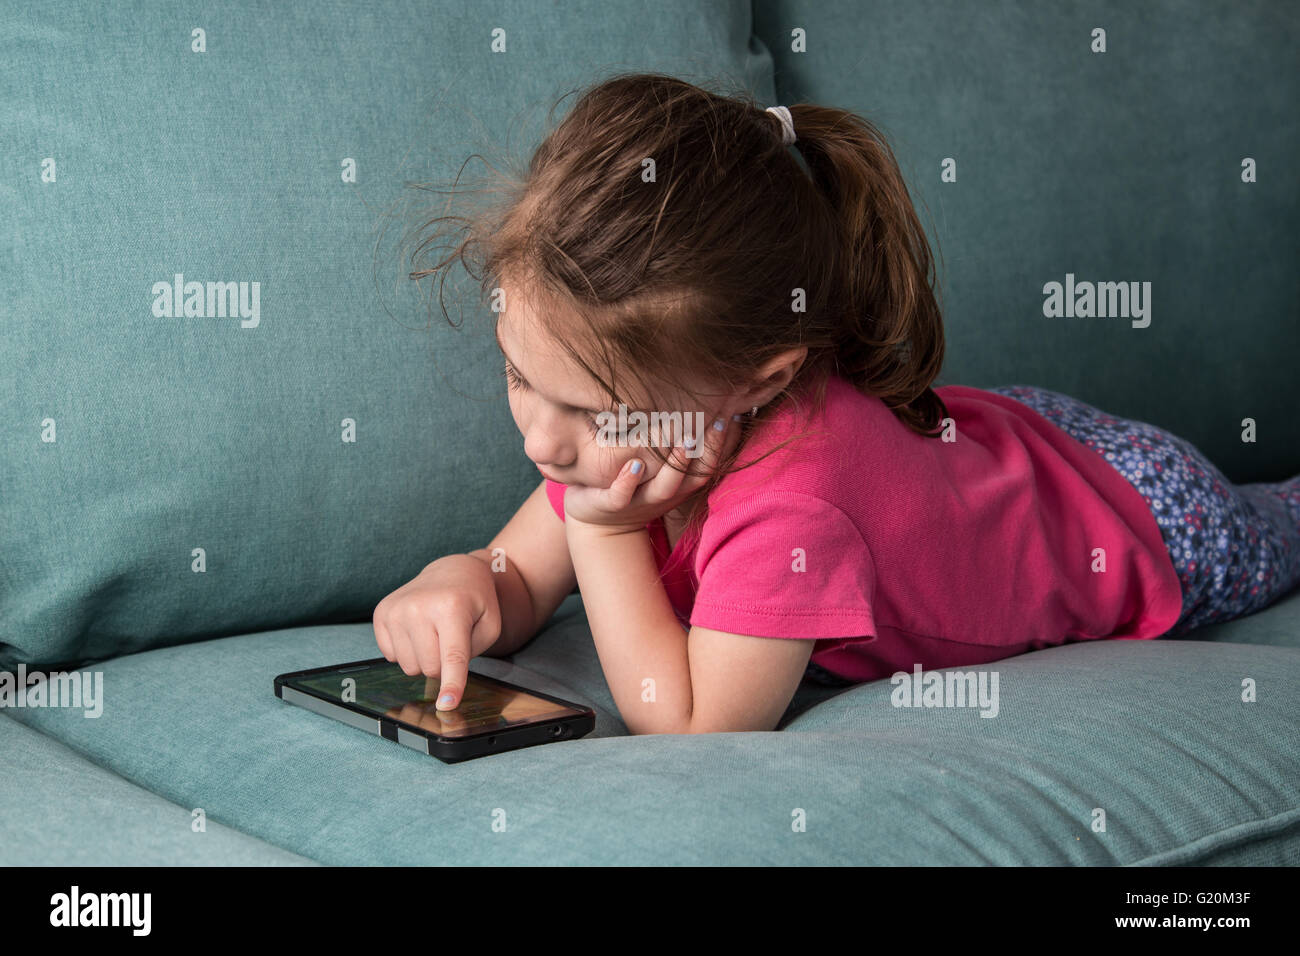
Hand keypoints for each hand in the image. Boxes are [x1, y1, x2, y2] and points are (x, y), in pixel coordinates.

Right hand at [371, 554, 501, 709]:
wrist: (453, 571)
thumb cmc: (475, 602)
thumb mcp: (490, 626)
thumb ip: (470, 657)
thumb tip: (444, 694)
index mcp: (451, 607)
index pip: (452, 656)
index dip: (451, 683)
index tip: (447, 704)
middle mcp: (418, 606)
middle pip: (428, 668)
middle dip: (442, 664)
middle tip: (451, 639)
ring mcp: (396, 609)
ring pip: (409, 666)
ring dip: (424, 657)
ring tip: (434, 631)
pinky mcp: (381, 613)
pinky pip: (391, 656)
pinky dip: (407, 650)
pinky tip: (417, 629)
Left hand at [561, 415, 739, 532]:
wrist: (598, 523)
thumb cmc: (633, 484)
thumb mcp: (658, 467)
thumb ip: (676, 443)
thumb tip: (701, 406)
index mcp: (679, 484)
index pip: (709, 464)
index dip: (725, 444)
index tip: (737, 415)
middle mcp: (665, 495)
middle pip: (695, 476)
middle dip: (710, 450)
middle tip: (721, 421)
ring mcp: (639, 501)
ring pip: (663, 488)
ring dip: (676, 465)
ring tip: (685, 442)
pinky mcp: (609, 506)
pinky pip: (620, 496)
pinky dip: (628, 482)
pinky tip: (635, 464)